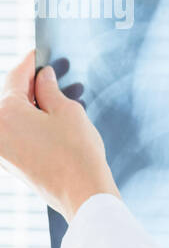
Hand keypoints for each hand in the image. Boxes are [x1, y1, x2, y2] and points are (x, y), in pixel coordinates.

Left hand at [0, 50, 120, 222]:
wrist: (81, 195)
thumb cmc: (76, 153)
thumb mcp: (67, 111)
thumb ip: (49, 89)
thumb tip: (43, 77)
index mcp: (5, 112)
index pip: (16, 77)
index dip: (30, 62)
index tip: (38, 52)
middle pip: (11, 97)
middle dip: (32, 86)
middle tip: (52, 75)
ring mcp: (0, 150)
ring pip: (13, 117)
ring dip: (32, 106)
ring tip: (58, 99)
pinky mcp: (9, 164)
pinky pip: (15, 134)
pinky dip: (29, 124)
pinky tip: (50, 121)